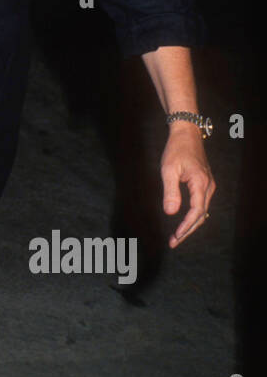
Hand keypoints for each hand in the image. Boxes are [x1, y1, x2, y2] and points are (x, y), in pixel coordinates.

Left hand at [160, 125, 215, 247]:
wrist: (187, 133)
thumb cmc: (176, 149)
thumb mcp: (168, 170)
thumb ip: (170, 192)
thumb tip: (171, 213)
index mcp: (201, 183)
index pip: (196, 211)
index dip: (186, 226)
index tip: (176, 236)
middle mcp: (208, 186)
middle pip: (201, 215)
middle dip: (188, 230)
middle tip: (174, 242)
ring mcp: (208, 185)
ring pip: (202, 211)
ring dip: (190, 225)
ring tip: (176, 236)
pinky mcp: (205, 184)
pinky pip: (201, 204)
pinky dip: (193, 216)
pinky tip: (183, 222)